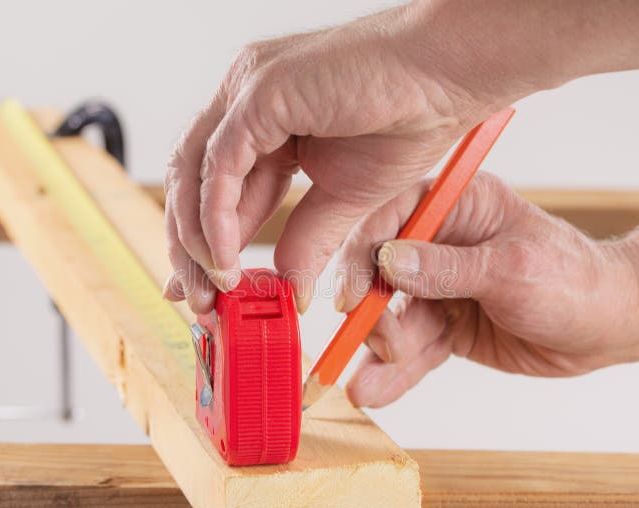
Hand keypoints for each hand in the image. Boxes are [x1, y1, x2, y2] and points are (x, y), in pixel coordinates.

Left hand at [162, 1, 542, 312]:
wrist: (448, 76)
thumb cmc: (410, 118)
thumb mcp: (349, 197)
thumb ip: (310, 238)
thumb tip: (291, 289)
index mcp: (263, 118)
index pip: (217, 188)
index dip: (207, 242)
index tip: (207, 289)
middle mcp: (245, 100)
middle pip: (192, 181)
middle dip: (190, 248)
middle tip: (201, 301)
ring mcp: (247, 90)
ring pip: (194, 173)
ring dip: (196, 239)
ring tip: (214, 289)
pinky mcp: (258, 93)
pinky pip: (219, 166)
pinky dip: (217, 220)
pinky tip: (227, 260)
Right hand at [339, 172, 638, 407]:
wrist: (611, 327)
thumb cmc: (575, 282)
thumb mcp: (511, 270)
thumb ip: (446, 269)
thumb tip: (385, 260)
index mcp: (458, 206)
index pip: (391, 219)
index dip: (361, 256)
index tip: (348, 296)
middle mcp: (441, 243)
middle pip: (382, 274)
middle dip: (373, 314)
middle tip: (381, 345)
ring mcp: (441, 287)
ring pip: (395, 319)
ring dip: (380, 353)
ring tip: (363, 388)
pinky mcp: (447, 324)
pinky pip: (415, 348)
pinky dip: (396, 372)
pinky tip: (376, 391)